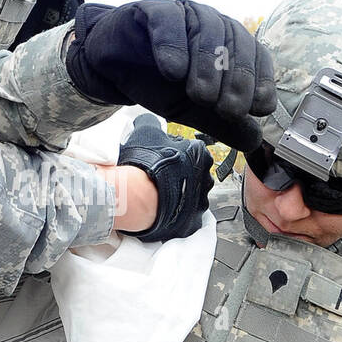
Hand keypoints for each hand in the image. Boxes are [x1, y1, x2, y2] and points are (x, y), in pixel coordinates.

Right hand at [65, 0, 276, 150]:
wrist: (112, 69)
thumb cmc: (157, 83)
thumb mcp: (192, 110)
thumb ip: (221, 124)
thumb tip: (254, 142)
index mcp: (227, 44)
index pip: (256, 56)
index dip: (260, 82)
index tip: (257, 109)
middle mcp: (210, 23)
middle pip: (235, 42)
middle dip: (236, 79)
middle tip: (229, 110)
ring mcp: (183, 14)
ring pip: (206, 29)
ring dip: (207, 65)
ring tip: (200, 96)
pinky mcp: (152, 10)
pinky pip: (168, 21)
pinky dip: (172, 44)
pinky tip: (172, 70)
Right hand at [116, 115, 212, 240]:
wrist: (135, 196)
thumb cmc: (143, 162)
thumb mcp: (146, 131)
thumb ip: (151, 122)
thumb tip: (148, 120)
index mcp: (200, 153)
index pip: (192, 151)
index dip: (175, 156)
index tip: (164, 161)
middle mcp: (206, 177)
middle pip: (195, 175)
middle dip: (181, 177)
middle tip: (162, 179)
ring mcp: (201, 201)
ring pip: (193, 197)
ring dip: (181, 196)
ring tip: (161, 197)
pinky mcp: (192, 222)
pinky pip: (187, 218)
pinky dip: (177, 216)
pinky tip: (164, 212)